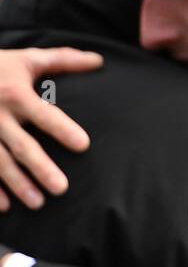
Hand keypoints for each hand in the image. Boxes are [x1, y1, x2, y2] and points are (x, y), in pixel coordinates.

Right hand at [0, 47, 102, 210]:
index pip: (44, 114)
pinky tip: (5, 207)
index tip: (83, 145)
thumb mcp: (26, 59)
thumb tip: (99, 60)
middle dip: (40, 168)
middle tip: (62, 188)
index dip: (62, 129)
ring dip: (17, 184)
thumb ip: (62, 60)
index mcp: (15, 94)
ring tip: (39, 204)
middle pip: (21, 146)